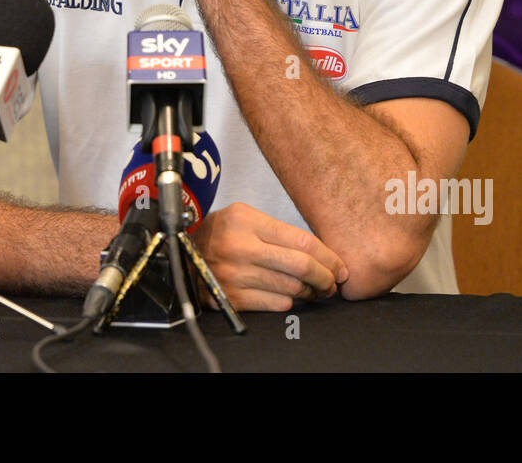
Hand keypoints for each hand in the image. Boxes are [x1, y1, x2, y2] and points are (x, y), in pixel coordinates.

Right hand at [190, 202, 348, 311]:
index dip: (328, 256)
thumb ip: (276, 230)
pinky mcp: (233, 297)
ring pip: (291, 288)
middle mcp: (241, 247)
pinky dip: (290, 301)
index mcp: (246, 220)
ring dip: (311, 292)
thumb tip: (319, 252)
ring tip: (315, 289)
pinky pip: (275, 304)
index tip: (339, 266)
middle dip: (325, 277)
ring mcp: (236, 275)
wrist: (182, 254)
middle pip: (300, 266)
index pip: (301, 240)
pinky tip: (291, 296)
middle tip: (333, 282)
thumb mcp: (242, 217)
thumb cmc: (220, 234)